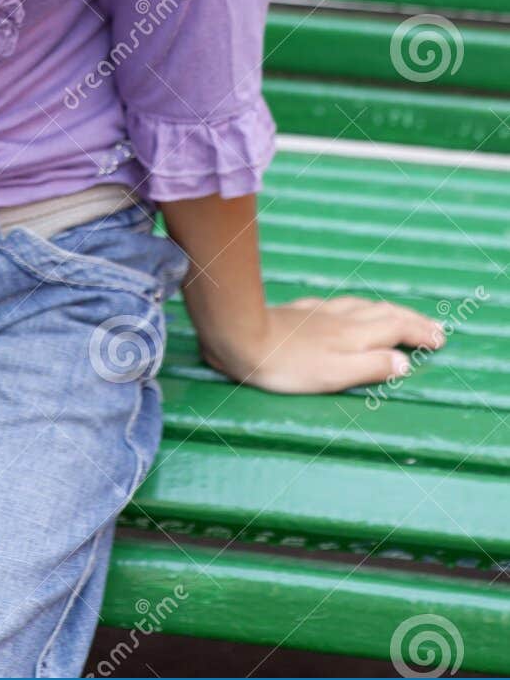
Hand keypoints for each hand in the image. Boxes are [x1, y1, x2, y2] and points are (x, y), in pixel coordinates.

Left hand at [199, 293, 446, 393]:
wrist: (240, 337)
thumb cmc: (287, 365)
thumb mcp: (334, 375)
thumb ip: (370, 367)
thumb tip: (404, 362)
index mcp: (355, 335)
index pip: (397, 328)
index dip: (420, 333)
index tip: (440, 339)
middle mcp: (342, 319)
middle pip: (385, 313)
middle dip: (411, 320)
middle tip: (433, 327)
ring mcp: (320, 312)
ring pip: (363, 305)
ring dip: (388, 310)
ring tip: (399, 315)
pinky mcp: (300, 311)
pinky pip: (340, 304)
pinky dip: (358, 307)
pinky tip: (348, 308)